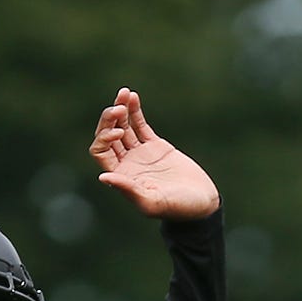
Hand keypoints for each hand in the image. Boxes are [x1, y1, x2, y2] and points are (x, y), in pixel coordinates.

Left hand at [91, 88, 219, 219]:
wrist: (201, 202)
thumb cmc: (177, 208)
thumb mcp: (152, 202)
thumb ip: (128, 190)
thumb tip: (103, 177)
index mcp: (121, 176)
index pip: (100, 151)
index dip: (103, 138)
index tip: (119, 132)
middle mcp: (126, 163)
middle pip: (107, 135)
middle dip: (109, 119)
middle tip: (118, 107)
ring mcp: (140, 153)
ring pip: (123, 126)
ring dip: (120, 109)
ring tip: (125, 92)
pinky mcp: (155, 145)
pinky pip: (139, 125)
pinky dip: (135, 111)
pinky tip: (133, 96)